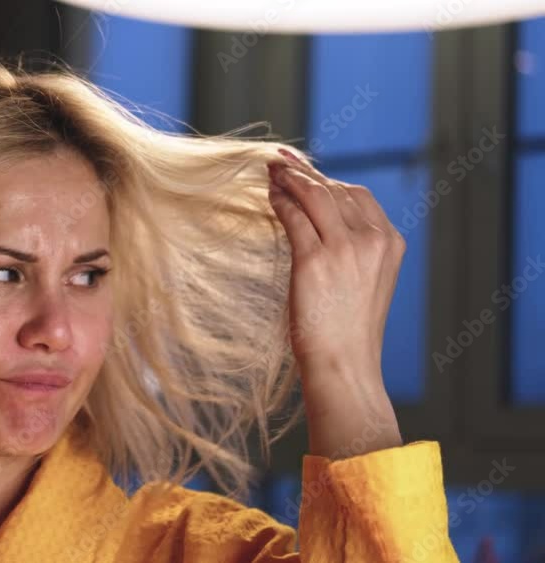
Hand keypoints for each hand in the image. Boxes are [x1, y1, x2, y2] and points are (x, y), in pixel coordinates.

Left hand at [267, 148, 403, 459]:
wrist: (344, 365)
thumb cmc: (347, 331)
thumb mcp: (363, 283)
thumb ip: (354, 250)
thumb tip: (321, 224)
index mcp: (390, 243)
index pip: (357, 196)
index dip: (327, 179)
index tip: (304, 169)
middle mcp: (372, 240)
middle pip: (334, 189)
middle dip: (305, 171)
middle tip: (279, 159)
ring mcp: (345, 248)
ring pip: (313, 195)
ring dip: (288, 178)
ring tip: (269, 170)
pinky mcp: (315, 260)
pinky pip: (293, 216)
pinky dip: (279, 200)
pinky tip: (267, 194)